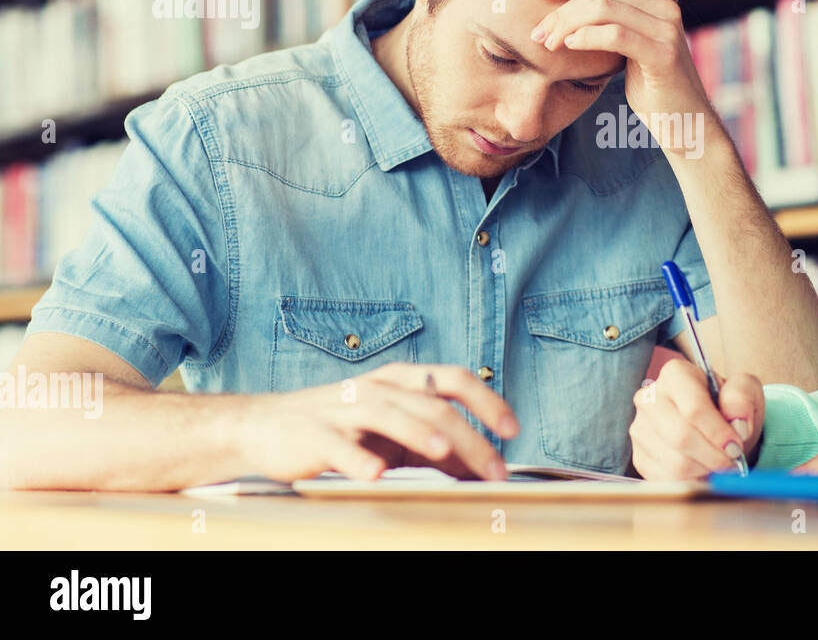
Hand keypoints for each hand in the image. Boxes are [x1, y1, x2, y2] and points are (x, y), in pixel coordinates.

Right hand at [239, 363, 518, 481]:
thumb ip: (436, 446)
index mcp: (402, 381)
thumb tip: (484, 468)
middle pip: (433, 405)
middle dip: (470, 437)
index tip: (514, 430)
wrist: (265, 426)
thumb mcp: (394, 433)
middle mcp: (378, 388)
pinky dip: (358, 458)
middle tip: (495, 470)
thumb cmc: (343, 428)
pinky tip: (375, 474)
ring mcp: (345, 408)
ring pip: (390, 413)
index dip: (488, 401)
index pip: (454, 379)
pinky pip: (338, 445)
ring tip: (443, 451)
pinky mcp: (313, 434)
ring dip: (419, 432)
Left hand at [531, 0, 712, 157]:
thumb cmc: (652, 86)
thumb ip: (611, 23)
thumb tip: (566, 9)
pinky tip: (569, 46)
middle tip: (537, 32)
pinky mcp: (663, 54)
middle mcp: (664, 5)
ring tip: (547, 43)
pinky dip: (586, 38)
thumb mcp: (630, 46)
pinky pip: (616, 35)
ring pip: (604, 8)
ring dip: (567, 24)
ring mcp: (667, 28)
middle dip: (561, 8)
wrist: (685, 121)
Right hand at [629, 358, 764, 479]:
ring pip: (675, 463)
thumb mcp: (745, 389)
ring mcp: (640, 429)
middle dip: (713, 455)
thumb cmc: (728, 405)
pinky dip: (692, 481)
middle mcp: (650, 398)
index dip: (718, 432)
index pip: (693, 407)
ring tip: (718, 462)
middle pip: (681, 437)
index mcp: (675, 374)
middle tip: (731, 460)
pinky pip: (667, 479)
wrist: (714, 426)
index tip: (736, 445)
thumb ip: (742, 397)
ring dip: (705, 470)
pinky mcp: (639, 456)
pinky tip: (703, 470)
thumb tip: (737, 421)